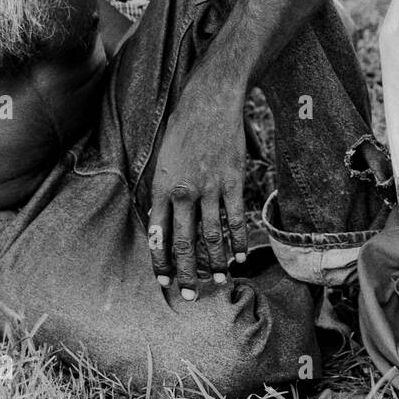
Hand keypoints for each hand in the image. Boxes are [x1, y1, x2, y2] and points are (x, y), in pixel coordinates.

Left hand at [147, 74, 248, 300]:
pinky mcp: (233, 182)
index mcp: (162, 188)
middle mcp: (184, 193)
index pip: (158, 236)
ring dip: (214, 265)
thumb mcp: (162, 160)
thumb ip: (162, 192)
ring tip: (218, 283)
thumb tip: (163, 222)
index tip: (164, 281)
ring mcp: (210, 189)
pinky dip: (239, 242)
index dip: (161, 262)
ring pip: (212, 238)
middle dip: (186, 274)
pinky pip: (236, 220)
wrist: (210, 102)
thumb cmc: (182, 128)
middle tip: (188, 296)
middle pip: (184, 244)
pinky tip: (240, 256)